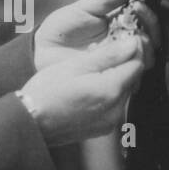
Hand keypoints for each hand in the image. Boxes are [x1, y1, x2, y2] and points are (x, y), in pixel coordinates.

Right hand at [18, 34, 147, 146]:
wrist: (30, 123)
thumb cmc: (47, 92)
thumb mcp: (76, 65)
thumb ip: (108, 54)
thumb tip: (133, 43)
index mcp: (110, 90)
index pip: (137, 64)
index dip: (131, 49)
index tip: (119, 41)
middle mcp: (116, 109)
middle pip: (133, 79)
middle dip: (122, 64)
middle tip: (100, 54)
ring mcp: (110, 121)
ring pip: (124, 92)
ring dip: (115, 78)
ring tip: (91, 71)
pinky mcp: (103, 128)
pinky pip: (114, 106)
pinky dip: (107, 94)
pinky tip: (89, 88)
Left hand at [34, 0, 160, 69]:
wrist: (42, 51)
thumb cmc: (62, 27)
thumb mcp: (86, 8)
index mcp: (121, 24)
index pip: (146, 18)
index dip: (147, 11)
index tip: (138, 1)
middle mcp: (125, 43)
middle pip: (152, 37)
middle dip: (150, 26)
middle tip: (138, 15)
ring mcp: (120, 61)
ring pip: (147, 56)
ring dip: (144, 46)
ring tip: (132, 38)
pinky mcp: (113, 78)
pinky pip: (132, 76)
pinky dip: (133, 66)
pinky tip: (124, 57)